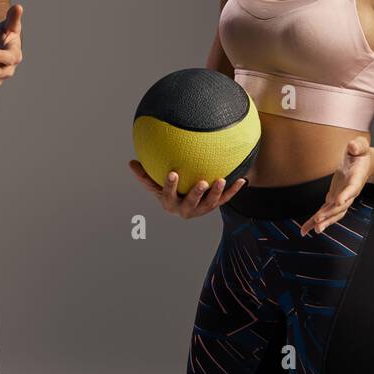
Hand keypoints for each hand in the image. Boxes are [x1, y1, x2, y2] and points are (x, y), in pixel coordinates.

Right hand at [128, 160, 246, 218]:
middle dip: (197, 194)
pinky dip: (234, 191)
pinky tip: (242, 180)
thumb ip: (145, 175)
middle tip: (202, 181)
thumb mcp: (155, 184)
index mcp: (170, 204)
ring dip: (217, 193)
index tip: (173, 173)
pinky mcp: (214, 206)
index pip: (169, 195)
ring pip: (210, 204)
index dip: (171, 186)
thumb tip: (131, 163)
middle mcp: (186, 210)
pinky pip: (225, 200)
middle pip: (191, 203)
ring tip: (222, 180)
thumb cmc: (169, 190)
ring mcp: (201, 209)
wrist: (185, 202)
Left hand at [300, 135, 372, 235]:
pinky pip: (325, 212)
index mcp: (357, 179)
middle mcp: (350, 192)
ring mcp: (342, 197)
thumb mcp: (360, 146)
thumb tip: (353, 146)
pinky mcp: (334, 199)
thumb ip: (358, 145)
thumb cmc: (361, 155)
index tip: (339, 201)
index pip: (352, 188)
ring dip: (324, 221)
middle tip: (319, 220)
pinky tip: (306, 229)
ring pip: (334, 213)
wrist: (364, 165)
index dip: (346, 195)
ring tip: (312, 230)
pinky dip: (316, 221)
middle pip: (341, 206)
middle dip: (330, 213)